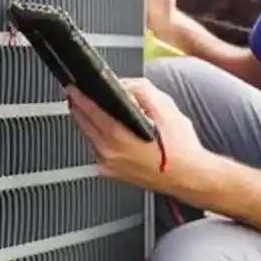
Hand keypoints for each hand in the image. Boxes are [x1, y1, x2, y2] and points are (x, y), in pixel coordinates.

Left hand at [66, 78, 207, 192]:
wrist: (189, 176)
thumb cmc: (180, 148)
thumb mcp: (164, 108)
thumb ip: (140, 90)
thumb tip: (123, 84)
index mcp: (118, 136)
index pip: (88, 110)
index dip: (78, 95)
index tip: (72, 86)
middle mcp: (108, 153)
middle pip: (82, 123)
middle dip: (79, 106)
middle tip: (78, 93)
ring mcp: (108, 166)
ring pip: (88, 137)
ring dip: (87, 121)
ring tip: (92, 108)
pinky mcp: (111, 173)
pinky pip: (97, 149)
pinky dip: (97, 137)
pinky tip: (107, 130)